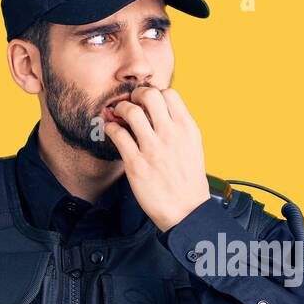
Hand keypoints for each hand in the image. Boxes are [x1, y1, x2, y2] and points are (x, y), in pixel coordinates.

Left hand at [103, 86, 209, 231]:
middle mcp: (171, 135)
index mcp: (187, 129)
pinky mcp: (136, 164)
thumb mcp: (193, 146)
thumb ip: (179, 126)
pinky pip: (117, 135)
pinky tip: (112, 132)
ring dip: (120, 109)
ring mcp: (153, 149)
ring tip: (118, 116)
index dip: (155, 93)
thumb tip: (160, 109)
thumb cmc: (189, 179)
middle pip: (149, 95)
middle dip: (136, 95)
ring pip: (130, 111)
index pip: (169, 94)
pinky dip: (110, 128)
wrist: (187, 211)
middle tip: (131, 103)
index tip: (147, 102)